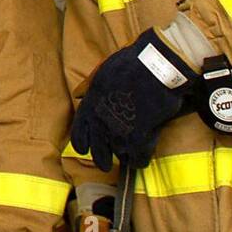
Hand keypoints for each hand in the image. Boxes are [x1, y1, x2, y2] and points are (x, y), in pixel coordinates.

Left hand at [71, 28, 197, 170]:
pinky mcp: (139, 139)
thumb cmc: (128, 66)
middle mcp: (100, 123)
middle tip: (105, 165)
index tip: (84, 151)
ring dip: (124, 155)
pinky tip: (142, 158)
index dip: (82, 144)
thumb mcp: (100, 73)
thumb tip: (77, 94)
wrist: (154, 69)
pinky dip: (140, 160)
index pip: (79, 134)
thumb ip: (89, 87)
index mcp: (89, 107)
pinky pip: (138, 159)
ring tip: (129, 155)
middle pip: (98, 152)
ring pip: (119, 154)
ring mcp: (119, 133)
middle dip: (101, 160)